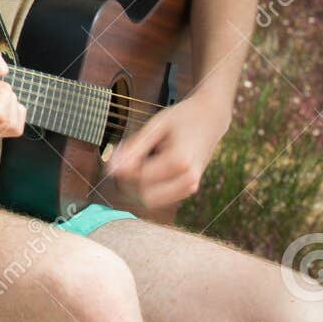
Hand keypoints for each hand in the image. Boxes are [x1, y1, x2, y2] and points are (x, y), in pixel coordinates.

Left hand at [103, 92, 227, 207]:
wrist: (210, 119)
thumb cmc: (180, 119)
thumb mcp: (154, 127)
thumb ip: (134, 149)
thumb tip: (112, 169)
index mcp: (180, 161)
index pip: (140, 179)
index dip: (121, 169)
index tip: (117, 152)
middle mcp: (189, 180)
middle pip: (144, 197)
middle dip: (127, 182)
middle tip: (123, 159)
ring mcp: (191, 188)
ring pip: (150, 202)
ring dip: (135, 186)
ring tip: (136, 160)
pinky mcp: (188, 190)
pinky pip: (158, 198)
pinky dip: (146, 186)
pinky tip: (146, 166)